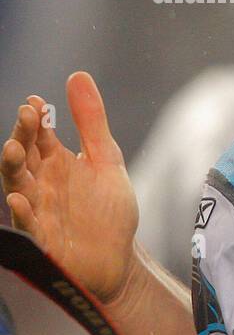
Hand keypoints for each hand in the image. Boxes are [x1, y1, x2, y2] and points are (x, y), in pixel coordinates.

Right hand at [2, 72, 139, 305]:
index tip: (35, 103)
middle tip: (26, 118)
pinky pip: (28, 225)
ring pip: (18, 187)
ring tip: (13, 148)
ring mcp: (39, 212)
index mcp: (55, 163)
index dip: (36, 120)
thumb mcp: (106, 160)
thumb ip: (91, 122)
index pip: (39, 137)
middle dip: (22, 138)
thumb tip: (78, 75)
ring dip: (13, 169)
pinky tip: (18, 199)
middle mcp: (41, 185)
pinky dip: (22, 212)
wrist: (119, 258)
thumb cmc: (108, 211)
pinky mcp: (43, 239)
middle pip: (24, 158)